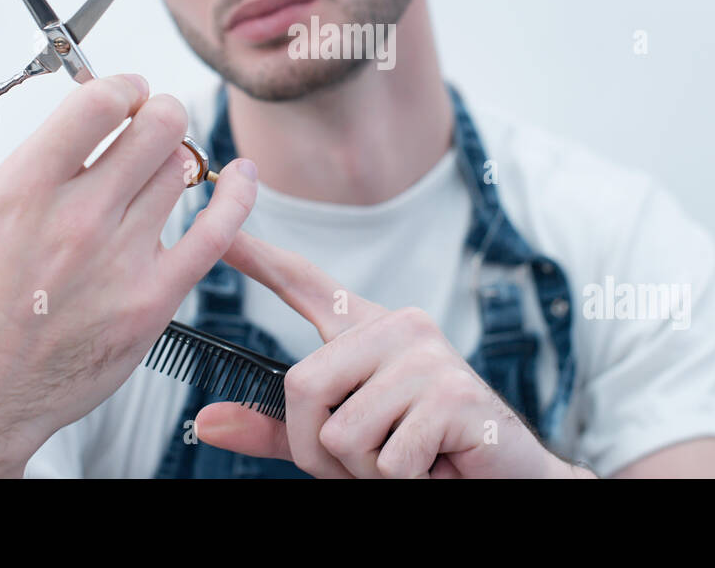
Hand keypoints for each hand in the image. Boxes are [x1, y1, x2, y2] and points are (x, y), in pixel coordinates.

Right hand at [0, 75, 257, 476]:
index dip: (120, 83)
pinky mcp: (153, 298)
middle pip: (156, 127)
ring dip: (174, 156)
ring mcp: (121, 260)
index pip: (100, 104)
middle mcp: (79, 220)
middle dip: (156, 109)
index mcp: (23, 192)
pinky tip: (238, 177)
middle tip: (146, 118)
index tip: (121, 90)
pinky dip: (236, 195)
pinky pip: (217, 232)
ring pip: (180, 172)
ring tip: (156, 166)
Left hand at [194, 232, 590, 478]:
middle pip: (302, 386)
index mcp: (369, 331)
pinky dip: (402, 481)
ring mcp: (427, 356)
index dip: (259, 260)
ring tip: (409, 461)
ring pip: (341, 431)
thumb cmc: (420, 456)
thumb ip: (279, 430)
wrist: (509, 479)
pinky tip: (436, 466)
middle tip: (370, 463)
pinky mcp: (451, 394)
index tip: (223, 233)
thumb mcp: (341, 443)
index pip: (306, 285)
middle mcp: (398, 327)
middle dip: (318, 448)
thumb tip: (205, 422)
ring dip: (365, 472)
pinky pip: (387, 458)